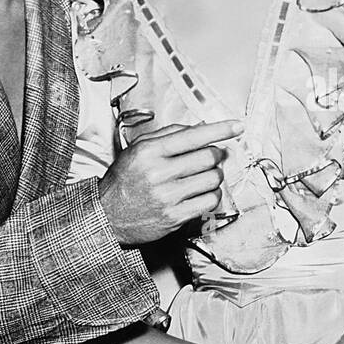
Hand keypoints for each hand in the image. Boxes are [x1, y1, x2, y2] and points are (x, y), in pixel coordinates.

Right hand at [98, 119, 240, 244]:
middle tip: (214, 155)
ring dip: (215, 174)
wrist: (107, 216)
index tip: (237, 126)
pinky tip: (202, 191)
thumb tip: (199, 127)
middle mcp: (159, 173)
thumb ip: (167, 135)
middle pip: (208, 157)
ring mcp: (168, 197)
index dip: (220, 129)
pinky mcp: (176, 217)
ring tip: (204, 174)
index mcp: (149, 152)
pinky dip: (213, 194)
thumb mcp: (137, 149)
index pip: (193, 136)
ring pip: (213, 179)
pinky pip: (210, 201)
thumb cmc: (123, 181)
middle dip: (217, 154)